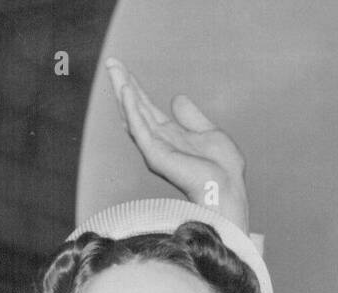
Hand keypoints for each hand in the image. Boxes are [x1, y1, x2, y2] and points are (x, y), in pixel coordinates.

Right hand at [105, 58, 248, 232]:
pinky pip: (139, 128)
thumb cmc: (222, 170)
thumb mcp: (208, 132)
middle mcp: (158, 141)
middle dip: (123, 83)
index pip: (147, 107)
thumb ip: (191, 117)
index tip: (123, 68)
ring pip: (133, 114)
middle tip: (111, 61)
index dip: (136, 87)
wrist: (226, 188)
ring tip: (113, 70)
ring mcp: (155, 148)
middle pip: (136, 107)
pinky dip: (132, 109)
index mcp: (169, 136)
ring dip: (123, 91)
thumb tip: (177, 99)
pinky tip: (126, 91)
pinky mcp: (155, 155)